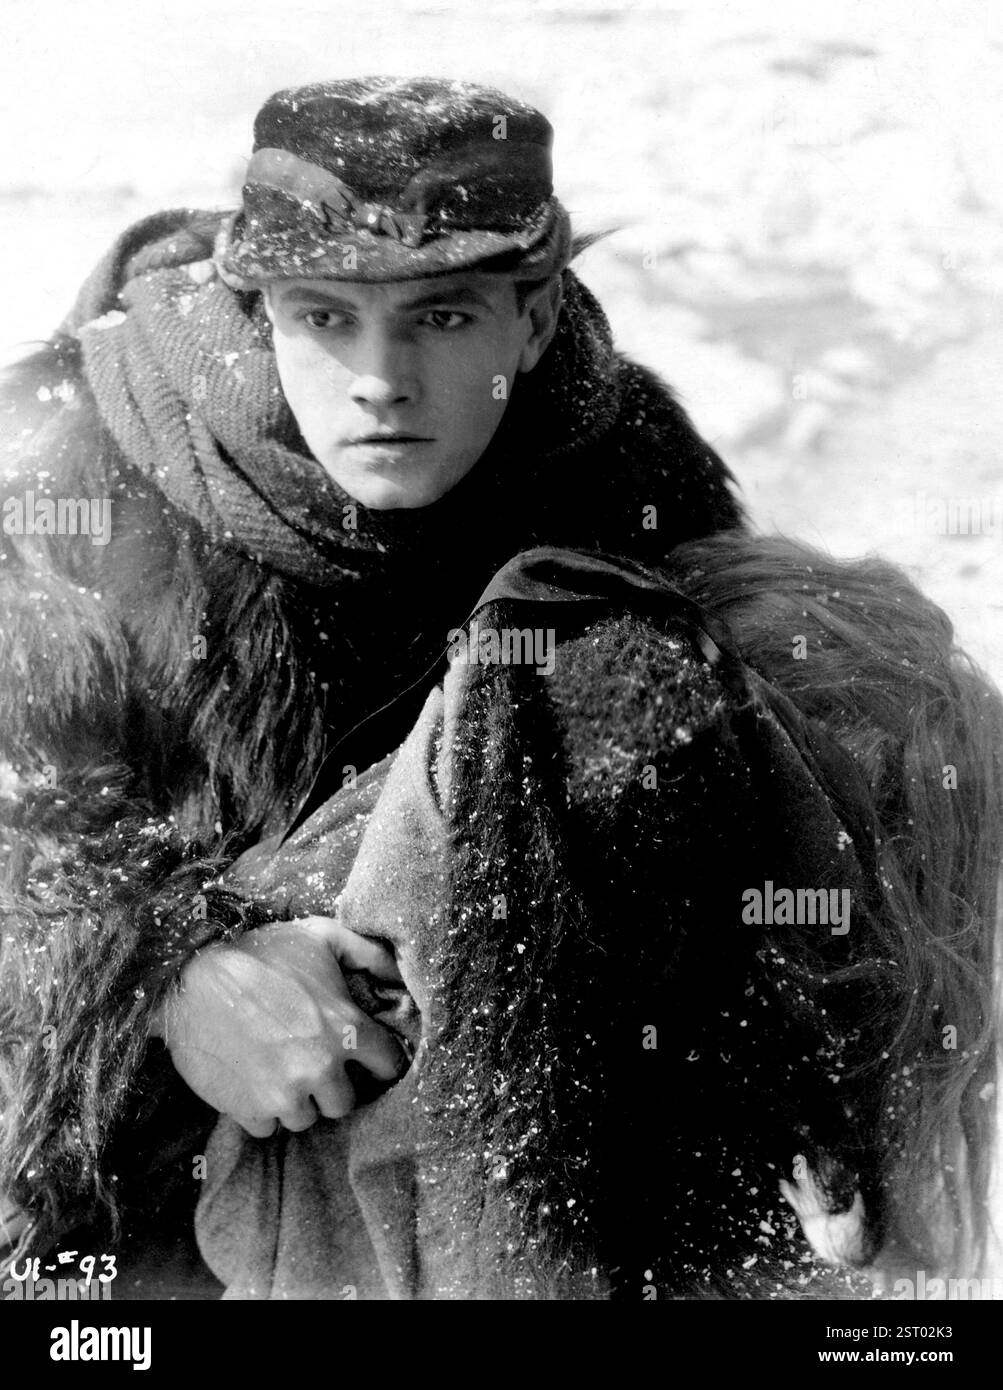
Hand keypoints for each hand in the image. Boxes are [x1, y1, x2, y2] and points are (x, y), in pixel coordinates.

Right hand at [159, 916, 407, 1136]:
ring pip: (306, 1119)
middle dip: (332, 1086)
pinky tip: (252, 1082)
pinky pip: (267, 1128)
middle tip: (313, 1065)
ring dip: (296, 1101)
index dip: (377, 1061)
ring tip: (279, 1072)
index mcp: (346, 1028)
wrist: (188, 978)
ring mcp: (284, 1094)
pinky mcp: (249, 1111)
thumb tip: (399, 972)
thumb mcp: (320, 935)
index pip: (388, 1065)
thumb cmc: (258, 952)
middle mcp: (321, 1068)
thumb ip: (368, 952)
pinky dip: (261, 1112)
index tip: (365, 1059)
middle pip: (344, 1103)